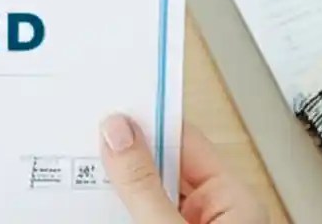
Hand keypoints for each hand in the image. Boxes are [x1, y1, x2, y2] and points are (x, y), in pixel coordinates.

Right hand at [100, 114, 266, 223]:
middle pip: (162, 166)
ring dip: (118, 186)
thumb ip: (144, 186)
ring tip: (87, 175)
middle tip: (87, 141)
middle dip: (125, 155)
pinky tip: (97, 202)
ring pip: (147, 193)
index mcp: (235, 200)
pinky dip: (119, 208)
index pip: (186, 140)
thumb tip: (119, 132)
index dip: (147, 121)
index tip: (110, 107)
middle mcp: (217, 213)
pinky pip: (142, 213)